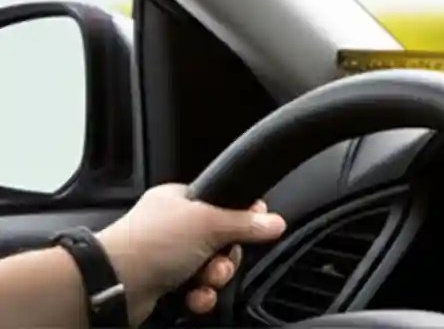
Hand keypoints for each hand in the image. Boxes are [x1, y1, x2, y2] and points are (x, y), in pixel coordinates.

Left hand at [96, 184, 286, 324]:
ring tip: (206, 282)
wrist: (114, 285)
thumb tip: (275, 222)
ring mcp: (167, 257)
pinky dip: (200, 296)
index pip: (223, 203)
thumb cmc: (153, 242)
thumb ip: (246, 223)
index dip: (241, 217)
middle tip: (221, 261)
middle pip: (222, 240)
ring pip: (211, 268)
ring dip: (215, 279)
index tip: (254, 228)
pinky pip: (196, 290)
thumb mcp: (210, 222)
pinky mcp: (163, 285)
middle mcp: (174, 226)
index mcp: (181, 200)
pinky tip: (196, 297)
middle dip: (227, 257)